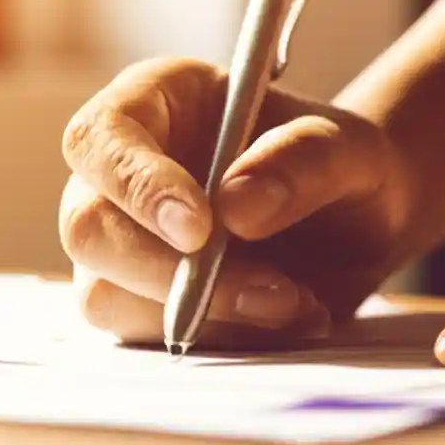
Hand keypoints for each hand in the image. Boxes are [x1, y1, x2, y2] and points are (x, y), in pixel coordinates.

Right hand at [58, 58, 416, 347]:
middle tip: (267, 287)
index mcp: (150, 104)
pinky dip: (220, 339)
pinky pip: (146, 339)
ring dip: (200, 315)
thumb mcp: (350, 147)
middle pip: (86, 228)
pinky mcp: (139, 303)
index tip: (199, 229)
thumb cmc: (342, 166)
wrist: (358, 226)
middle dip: (167, 271)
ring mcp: (120, 243)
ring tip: (294, 301)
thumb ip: (303, 160)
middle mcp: (117, 176)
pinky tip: (284, 318)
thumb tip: (236, 207)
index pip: (99, 140)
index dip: (136, 185)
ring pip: (104, 295)